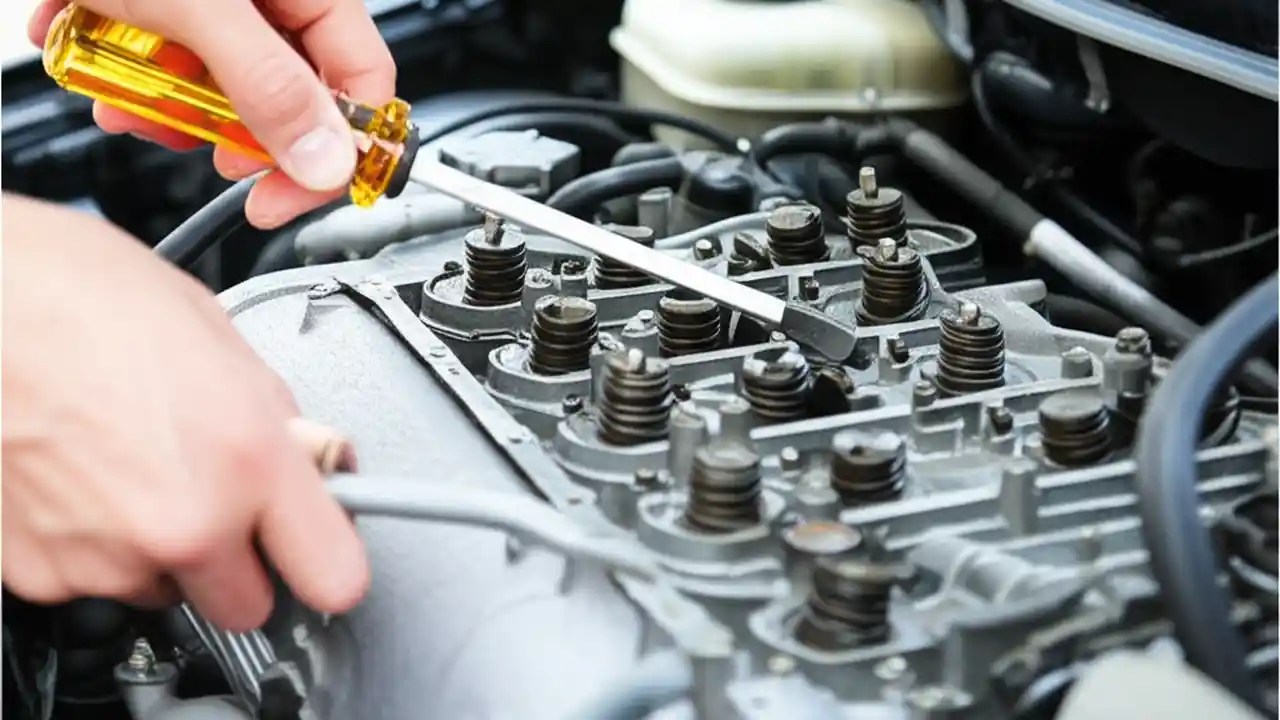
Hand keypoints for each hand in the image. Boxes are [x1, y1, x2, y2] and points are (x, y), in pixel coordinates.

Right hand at [1, 195, 369, 630]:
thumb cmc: (84, 297)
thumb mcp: (223, 344)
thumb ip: (278, 425)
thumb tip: (311, 462)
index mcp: (249, 460)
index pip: (335, 577)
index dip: (330, 564)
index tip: (322, 554)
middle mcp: (185, 522)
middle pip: (249, 605)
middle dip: (244, 562)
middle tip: (222, 504)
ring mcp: (108, 556)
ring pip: (167, 593)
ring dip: (164, 551)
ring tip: (135, 469)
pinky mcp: (41, 574)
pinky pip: (95, 582)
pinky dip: (96, 546)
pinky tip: (86, 480)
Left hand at [27, 0, 395, 229]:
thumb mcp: (201, 7)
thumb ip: (267, 85)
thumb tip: (326, 164)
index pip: (361, 88)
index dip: (331, 155)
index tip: (283, 197)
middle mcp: (277, 2)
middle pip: (290, 98)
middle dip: (235, 131)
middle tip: (200, 145)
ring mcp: (226, 7)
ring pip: (226, 88)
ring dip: (173, 108)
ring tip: (128, 98)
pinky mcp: (175, 11)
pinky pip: (178, 65)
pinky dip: (139, 80)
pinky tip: (104, 70)